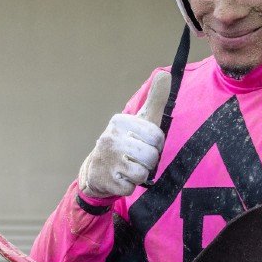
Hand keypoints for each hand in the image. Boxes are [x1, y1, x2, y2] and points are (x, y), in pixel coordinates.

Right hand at [77, 71, 171, 198]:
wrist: (96, 170)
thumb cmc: (126, 142)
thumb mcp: (140, 120)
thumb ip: (155, 99)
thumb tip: (166, 73)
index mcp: (120, 122)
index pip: (156, 136)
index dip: (156, 144)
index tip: (145, 144)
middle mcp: (110, 138)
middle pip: (150, 156)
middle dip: (148, 162)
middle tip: (136, 158)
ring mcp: (106, 159)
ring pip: (142, 173)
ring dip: (139, 175)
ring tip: (129, 168)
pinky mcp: (105, 180)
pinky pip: (131, 188)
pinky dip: (129, 187)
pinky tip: (120, 178)